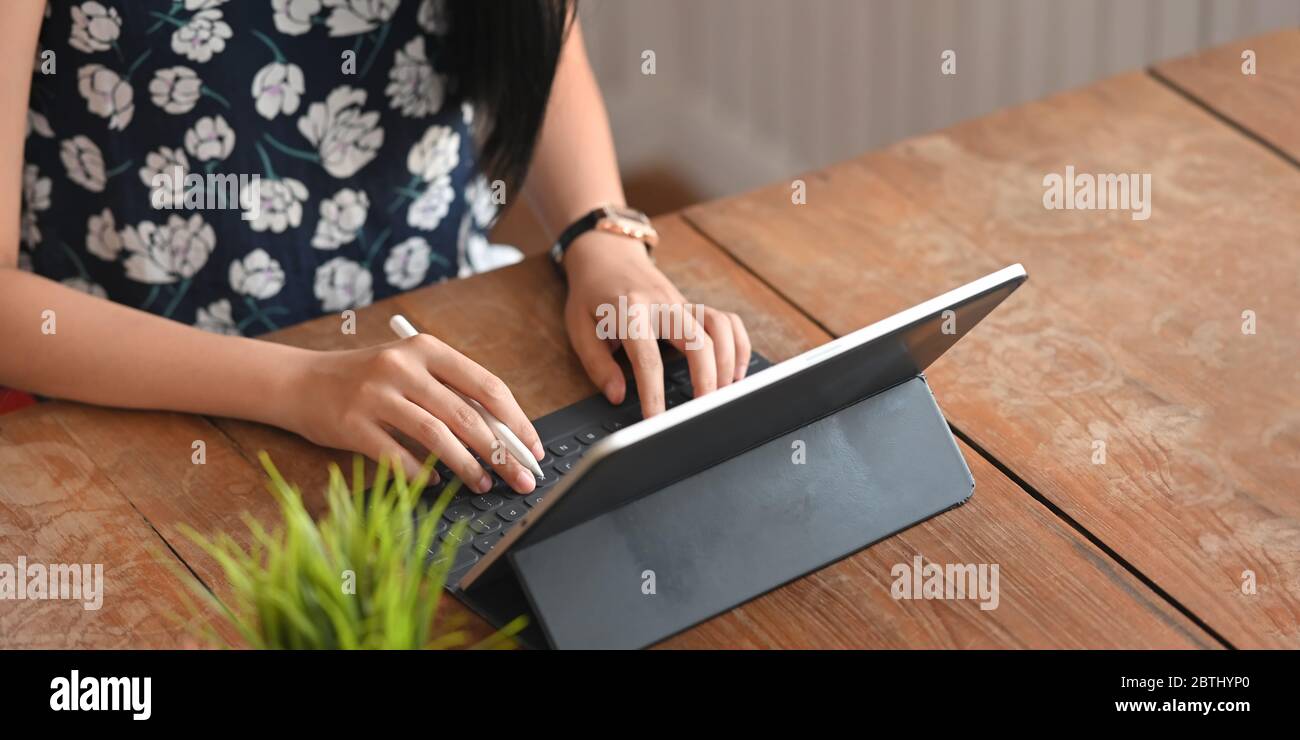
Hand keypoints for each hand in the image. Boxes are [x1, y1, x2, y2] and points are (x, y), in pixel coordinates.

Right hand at [281, 334, 544, 493]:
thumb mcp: (412, 371)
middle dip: (501, 453)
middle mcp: (402, 367)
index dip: (516, 421)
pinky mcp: (352, 423)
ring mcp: (375, 394)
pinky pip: (396, 456)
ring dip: (466, 466)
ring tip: (483, 484)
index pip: (487, 386)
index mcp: (426, 349)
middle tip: (520, 478)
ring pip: (436, 435)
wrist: (301, 381)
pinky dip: (420, 473)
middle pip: (467, 415)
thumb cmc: (367, 379)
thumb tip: (505, 435)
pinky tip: (435, 482)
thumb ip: (452, 394)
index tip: (534, 448)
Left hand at [562, 232, 751, 417]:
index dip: (653, 392)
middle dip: (706, 380)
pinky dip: (738, 345)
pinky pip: (727, 321)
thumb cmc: (591, 294)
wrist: (607, 254)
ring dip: (728, 363)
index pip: (647, 357)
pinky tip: (736, 371)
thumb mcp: (580, 328)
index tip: (655, 421)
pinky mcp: (693, 307)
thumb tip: (617, 396)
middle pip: (698, 342)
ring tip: (723, 394)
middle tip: (703, 411)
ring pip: (720, 329)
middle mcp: (662, 304)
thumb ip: (597, 364)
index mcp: (629, 311)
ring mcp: (683, 303)